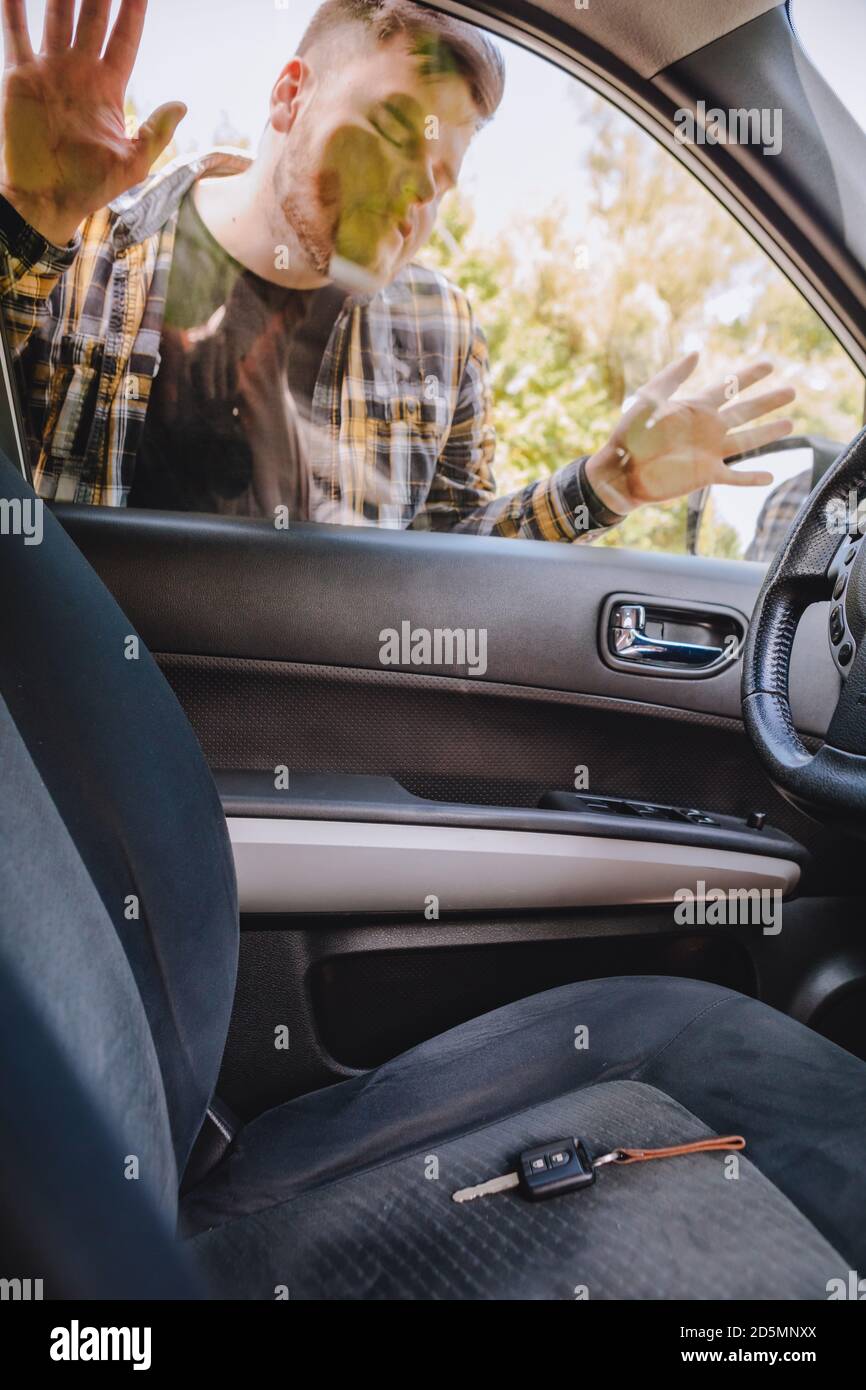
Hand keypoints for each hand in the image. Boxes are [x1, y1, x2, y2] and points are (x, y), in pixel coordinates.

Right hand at [0, 0, 184, 245]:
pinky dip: (14, 9)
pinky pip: (16, 35)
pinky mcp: (20, 77)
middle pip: (92, 18)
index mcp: (109, 88)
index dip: (132, 10)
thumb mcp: (133, 163)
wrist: (46, 200)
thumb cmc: (91, 187)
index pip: (124, 38)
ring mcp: (49, 72)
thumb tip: (182, 104)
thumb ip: (155, 132)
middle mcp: (79, 73)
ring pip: (57, 17)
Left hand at [585, 353, 794, 515]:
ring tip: (790, 424)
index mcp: (695, 407)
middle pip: (746, 412)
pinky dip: (751, 478)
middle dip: (768, 402)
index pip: (729, 387)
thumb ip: (672, 377)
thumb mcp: (648, 399)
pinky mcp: (706, 475)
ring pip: (747, 441)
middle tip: (792, 391)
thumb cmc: (628, 434)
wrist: (620, 471)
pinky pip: (734, 477)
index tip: (769, 365)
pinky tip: (769, 476)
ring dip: (768, 433)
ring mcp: (709, 452)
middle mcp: (707, 428)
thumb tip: (696, 353)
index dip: (749, 376)